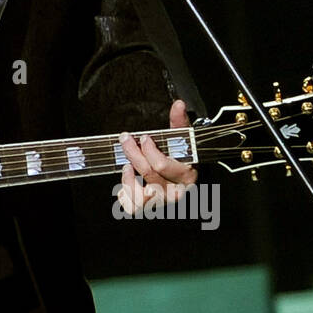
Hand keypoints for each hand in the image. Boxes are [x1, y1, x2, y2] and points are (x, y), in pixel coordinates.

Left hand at [117, 99, 196, 214]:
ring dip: (129, 179)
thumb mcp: (182, 140)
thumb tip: (178, 104)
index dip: (149, 150)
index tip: (144, 138)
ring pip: (142, 197)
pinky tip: (127, 178)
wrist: (184, 177)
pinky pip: (133, 207)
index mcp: (186, 175)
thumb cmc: (181, 158)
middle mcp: (176, 192)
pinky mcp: (150, 207)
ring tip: (126, 165)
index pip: (162, 166)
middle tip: (125, 139)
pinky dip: (126, 194)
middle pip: (149, 175)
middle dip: (133, 153)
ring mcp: (162, 202)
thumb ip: (179, 123)